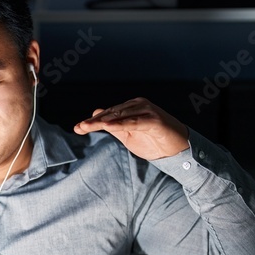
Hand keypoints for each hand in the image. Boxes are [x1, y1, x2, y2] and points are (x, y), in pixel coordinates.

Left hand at [73, 97, 189, 160]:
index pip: (108, 113)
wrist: (177, 149)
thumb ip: (113, 125)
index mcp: (131, 107)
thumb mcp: (128, 135)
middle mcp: (138, 105)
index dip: (93, 121)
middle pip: (112, 113)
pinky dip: (121, 124)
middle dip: (94, 121)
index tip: (78, 128)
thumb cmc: (153, 141)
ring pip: (121, 116)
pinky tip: (108, 127)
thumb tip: (95, 114)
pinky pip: (134, 122)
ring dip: (104, 121)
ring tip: (89, 126)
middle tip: (79, 127)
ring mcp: (147, 111)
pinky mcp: (154, 120)